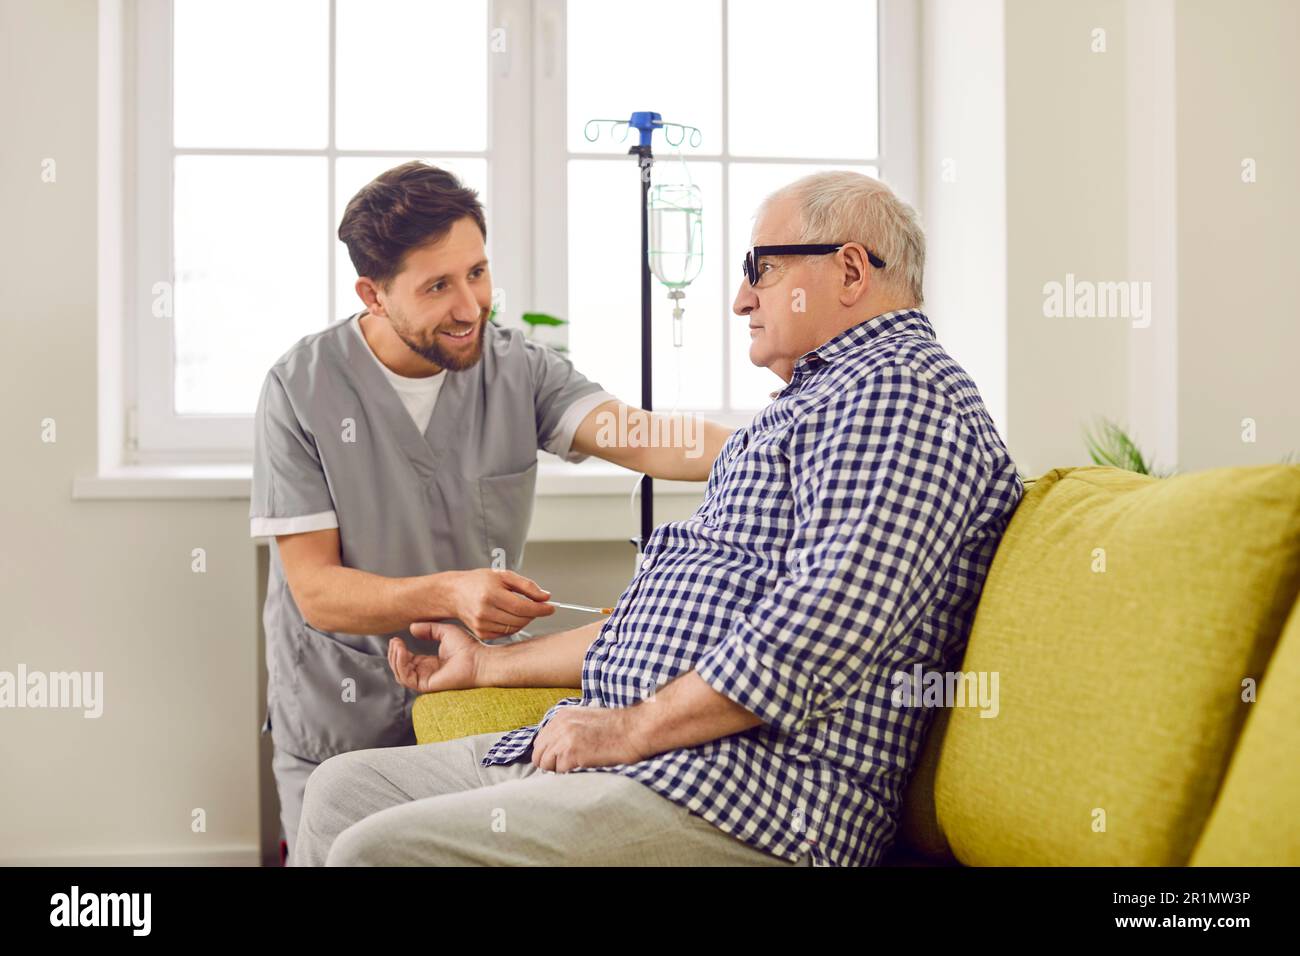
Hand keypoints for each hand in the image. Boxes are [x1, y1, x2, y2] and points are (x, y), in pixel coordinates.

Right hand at [388, 622, 485, 692]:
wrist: (479, 659)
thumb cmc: (468, 647)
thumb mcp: (445, 632)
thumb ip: (429, 629)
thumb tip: (412, 627)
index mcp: (431, 664)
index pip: (408, 660)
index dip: (400, 650)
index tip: (396, 639)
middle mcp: (427, 673)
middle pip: (401, 668)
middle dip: (394, 654)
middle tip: (395, 641)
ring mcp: (426, 680)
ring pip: (401, 674)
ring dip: (395, 659)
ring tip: (397, 644)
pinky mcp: (427, 685)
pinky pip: (407, 678)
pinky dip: (400, 664)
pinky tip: (402, 651)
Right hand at [446, 569, 554, 638]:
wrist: (454, 593)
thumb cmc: (478, 582)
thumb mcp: (503, 575)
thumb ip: (527, 585)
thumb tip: (545, 596)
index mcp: (491, 594)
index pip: (522, 607)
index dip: (540, 609)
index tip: (551, 608)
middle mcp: (484, 612)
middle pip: (520, 619)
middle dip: (533, 614)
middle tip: (537, 606)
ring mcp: (481, 625)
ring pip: (514, 628)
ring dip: (524, 620)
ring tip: (521, 608)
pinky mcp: (481, 634)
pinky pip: (505, 633)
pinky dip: (513, 626)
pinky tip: (509, 616)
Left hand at [531, 703, 650, 772]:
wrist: (635, 730)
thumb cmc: (617, 728)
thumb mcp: (586, 720)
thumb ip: (567, 729)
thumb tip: (554, 748)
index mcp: (561, 716)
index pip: (540, 741)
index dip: (550, 753)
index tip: (563, 758)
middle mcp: (559, 725)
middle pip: (538, 753)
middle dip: (551, 763)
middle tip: (569, 765)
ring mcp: (564, 738)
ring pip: (544, 764)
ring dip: (559, 769)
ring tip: (578, 765)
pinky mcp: (571, 752)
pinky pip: (558, 771)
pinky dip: (568, 773)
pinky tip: (584, 766)